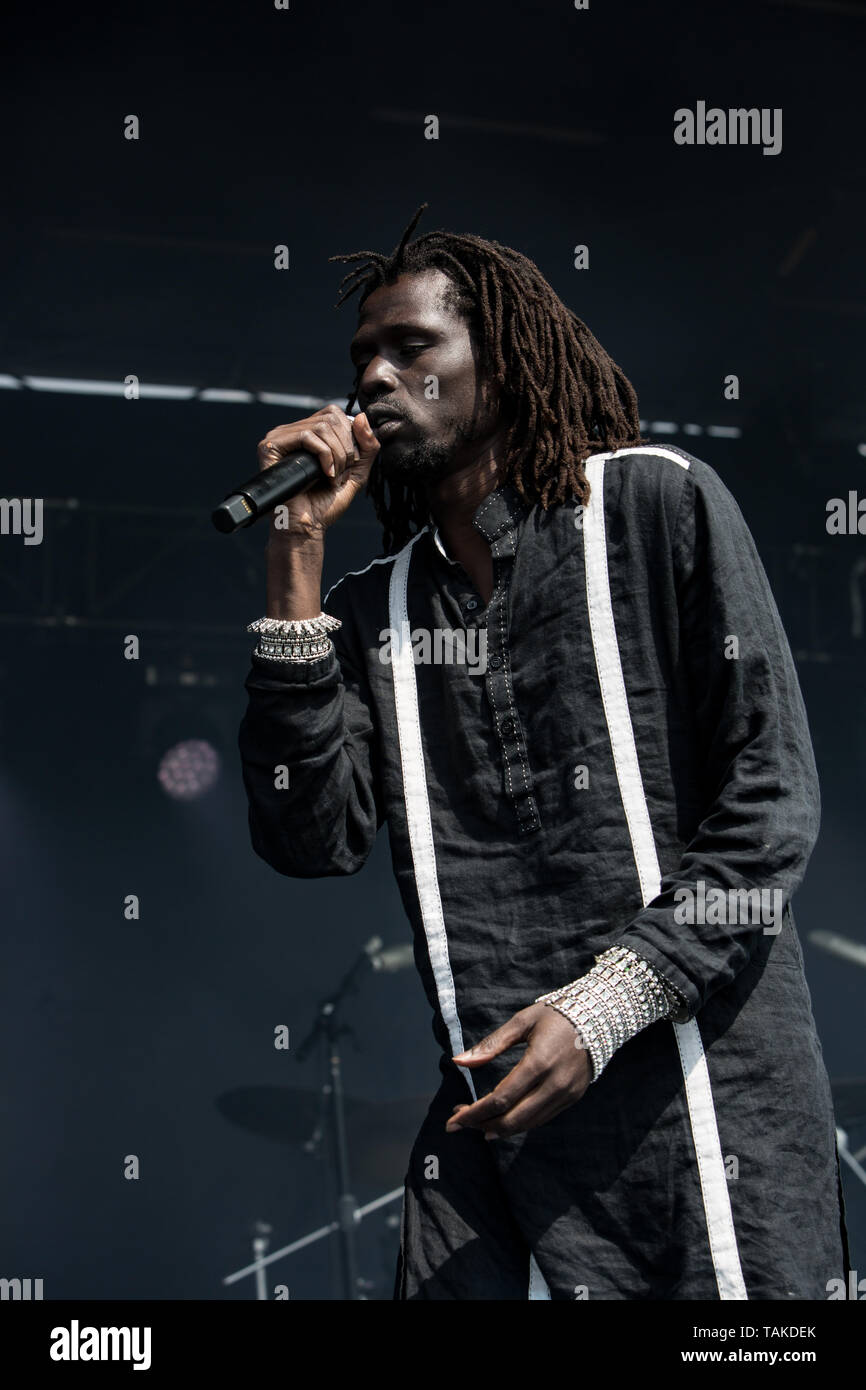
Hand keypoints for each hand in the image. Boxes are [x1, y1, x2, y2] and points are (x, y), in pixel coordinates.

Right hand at [257, 404, 379, 541]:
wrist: (307, 526)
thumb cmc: (326, 504)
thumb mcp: (356, 472)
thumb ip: (366, 446)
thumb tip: (361, 416)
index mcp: (308, 433)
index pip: (334, 413)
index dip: (350, 435)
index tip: (349, 463)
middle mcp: (292, 432)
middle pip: (330, 417)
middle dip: (345, 447)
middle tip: (342, 473)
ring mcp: (280, 437)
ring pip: (321, 427)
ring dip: (336, 455)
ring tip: (332, 477)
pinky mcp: (270, 446)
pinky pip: (306, 436)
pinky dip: (324, 456)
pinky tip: (325, 475)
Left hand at [446, 1003, 591, 1138]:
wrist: (600, 1016)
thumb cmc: (555, 1015)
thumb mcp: (521, 1022)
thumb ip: (490, 1045)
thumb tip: (458, 1061)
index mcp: (539, 1063)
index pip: (500, 1099)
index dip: (474, 1113)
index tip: (453, 1118)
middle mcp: (554, 1084)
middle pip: (512, 1119)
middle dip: (481, 1125)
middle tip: (459, 1122)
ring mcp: (566, 1094)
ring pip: (527, 1124)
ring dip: (499, 1128)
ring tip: (476, 1122)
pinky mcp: (573, 1098)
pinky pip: (542, 1119)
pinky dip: (519, 1123)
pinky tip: (503, 1118)